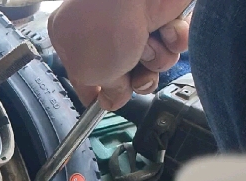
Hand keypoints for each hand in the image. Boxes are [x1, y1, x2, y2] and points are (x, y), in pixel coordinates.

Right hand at [49, 0, 190, 109]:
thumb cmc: (106, 22)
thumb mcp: (90, 72)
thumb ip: (102, 91)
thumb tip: (111, 101)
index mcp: (72, 38)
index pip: (85, 75)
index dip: (100, 91)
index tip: (108, 101)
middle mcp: (104, 29)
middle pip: (124, 72)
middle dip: (136, 79)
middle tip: (136, 73)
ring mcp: (135, 21)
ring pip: (152, 60)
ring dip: (155, 60)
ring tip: (148, 46)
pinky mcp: (164, 15)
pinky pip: (173, 43)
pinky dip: (173, 41)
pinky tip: (164, 30)